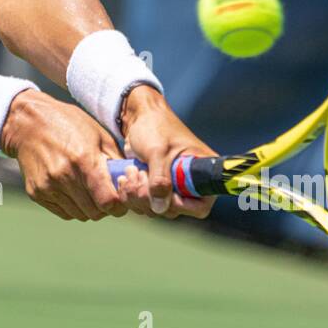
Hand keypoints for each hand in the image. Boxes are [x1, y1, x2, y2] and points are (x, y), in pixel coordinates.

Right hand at [0, 90, 127, 220]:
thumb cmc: (67, 123)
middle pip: (95, 212)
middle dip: (105, 208)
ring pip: (79, 215)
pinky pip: (63, 212)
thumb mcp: (98, 134)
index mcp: (84, 160)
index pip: (108, 202)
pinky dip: (72, 207)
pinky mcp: (36, 193)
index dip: (119, 206)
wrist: (27, 122)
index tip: (121, 201)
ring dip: (89, 208)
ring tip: (89, 191)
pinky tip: (73, 190)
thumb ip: (115, 160)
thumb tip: (131, 182)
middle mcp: (64, 176)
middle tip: (106, 196)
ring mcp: (48, 186)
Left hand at [114, 85, 217, 219]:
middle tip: (137, 175)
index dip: (179, 205)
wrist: (139, 117)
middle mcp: (190, 184)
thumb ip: (159, 180)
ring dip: (137, 196)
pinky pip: (145, 203)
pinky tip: (125, 178)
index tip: (160, 192)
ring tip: (130, 172)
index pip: (200, 206)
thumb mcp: (157, 151)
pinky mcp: (156, 187)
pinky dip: (131, 195)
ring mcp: (172, 187)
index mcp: (202, 172)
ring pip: (156, 209)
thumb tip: (161, 208)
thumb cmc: (154, 126)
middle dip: (150, 198)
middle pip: (173, 210)